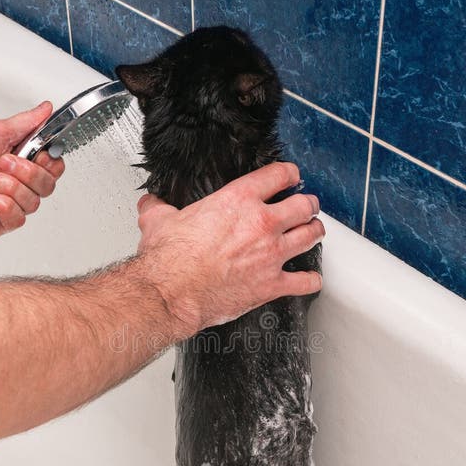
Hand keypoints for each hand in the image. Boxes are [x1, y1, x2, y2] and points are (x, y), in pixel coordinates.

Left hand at [0, 102, 64, 237]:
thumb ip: (27, 123)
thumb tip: (46, 109)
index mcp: (19, 161)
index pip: (52, 168)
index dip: (48, 163)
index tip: (35, 154)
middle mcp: (16, 183)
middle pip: (47, 186)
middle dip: (25, 173)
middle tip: (2, 162)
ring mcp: (7, 203)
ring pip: (32, 203)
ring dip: (8, 187)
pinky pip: (17, 219)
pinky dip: (1, 206)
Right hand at [136, 162, 323, 335]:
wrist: (172, 293)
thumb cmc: (169, 260)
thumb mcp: (159, 221)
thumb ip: (159, 208)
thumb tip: (152, 205)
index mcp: (238, 201)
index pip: (277, 175)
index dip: (288, 173)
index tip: (290, 176)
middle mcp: (261, 224)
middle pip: (303, 205)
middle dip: (308, 203)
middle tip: (307, 205)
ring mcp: (271, 254)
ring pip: (310, 236)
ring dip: (314, 232)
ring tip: (313, 231)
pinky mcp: (272, 285)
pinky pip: (305, 281)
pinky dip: (310, 280)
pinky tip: (310, 279)